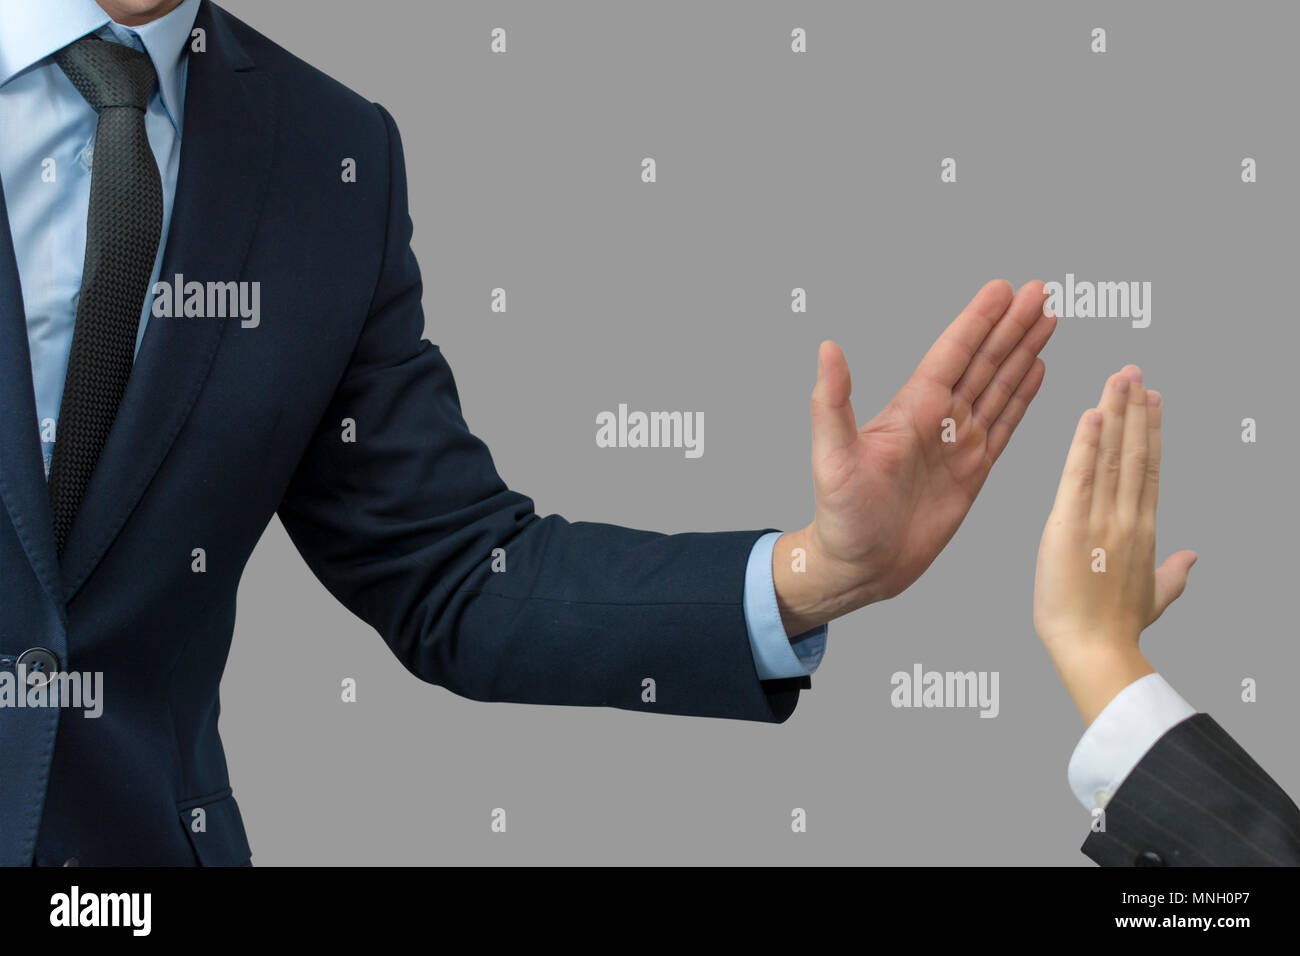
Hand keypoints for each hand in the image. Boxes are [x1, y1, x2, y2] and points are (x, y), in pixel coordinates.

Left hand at [773, 279, 1055, 633]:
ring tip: (1047, 319)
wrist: (860, 565)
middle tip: (1039, 290)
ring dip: (1023, 353)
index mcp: (911, 410)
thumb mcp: (832, 455)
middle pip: (983, 361)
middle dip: (1012, 326)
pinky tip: (1037, 370)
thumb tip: (827, 348)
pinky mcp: (972, 471)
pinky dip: (1023, 397)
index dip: (979, 321)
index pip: (952, 354)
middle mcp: (938, 420)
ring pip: (999, 387)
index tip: (1003, 289)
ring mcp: (957, 443)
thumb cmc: (840, 515)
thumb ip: (832, 402)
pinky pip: (1005, 425)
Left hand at [1032, 366, 1197, 722]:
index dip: (1151, 431)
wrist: (1095, 649)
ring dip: (1115, 412)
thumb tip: (1195, 557)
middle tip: (1134, 371)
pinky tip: (1091, 413)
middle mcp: (1126, 517)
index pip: (1148, 469)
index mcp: (1143, 529)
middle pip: (1134, 452)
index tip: (1153, 400)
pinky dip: (1086, 444)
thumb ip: (1174, 573)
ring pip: (1112, 455)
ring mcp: (1101, 518)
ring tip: (1119, 377)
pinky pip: (1079, 475)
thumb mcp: (1154, 597)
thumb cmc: (1117, 630)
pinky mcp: (1070, 524)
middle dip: (1134, 409)